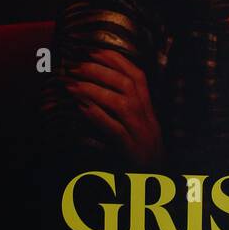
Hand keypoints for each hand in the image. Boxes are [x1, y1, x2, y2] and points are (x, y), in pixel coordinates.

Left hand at [64, 47, 162, 165]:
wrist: (156, 178)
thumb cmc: (142, 150)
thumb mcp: (137, 123)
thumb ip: (123, 104)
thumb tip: (96, 85)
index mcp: (148, 107)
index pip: (136, 75)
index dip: (115, 60)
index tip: (92, 51)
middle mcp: (147, 116)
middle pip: (126, 84)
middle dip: (99, 71)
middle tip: (75, 66)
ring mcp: (140, 132)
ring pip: (120, 103)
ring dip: (94, 91)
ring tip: (71, 85)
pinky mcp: (131, 149)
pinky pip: (114, 128)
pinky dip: (97, 116)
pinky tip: (81, 108)